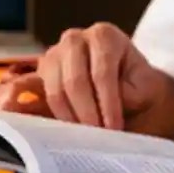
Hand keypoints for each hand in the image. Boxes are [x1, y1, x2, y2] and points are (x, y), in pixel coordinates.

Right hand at [0, 23, 173, 138]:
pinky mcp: (40, 75)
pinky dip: (30, 108)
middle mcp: (75, 39)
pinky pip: (29, 91)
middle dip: (86, 114)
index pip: (102, 72)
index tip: (114, 129)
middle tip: (97, 137)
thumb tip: (107, 113)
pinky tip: (31, 123)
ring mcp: (53, 55)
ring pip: (54, 89)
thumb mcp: (144, 87)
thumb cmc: (139, 86)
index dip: (107, 103)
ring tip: (83, 137)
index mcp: (104, 35)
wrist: (131, 88)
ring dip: (68, 118)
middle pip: (74, 80)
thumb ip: (128, 94)